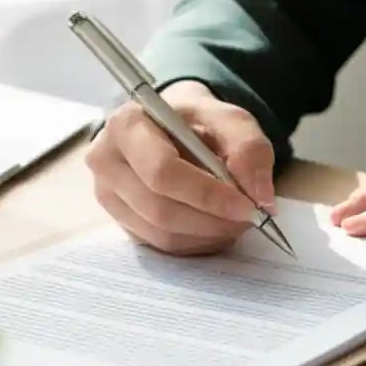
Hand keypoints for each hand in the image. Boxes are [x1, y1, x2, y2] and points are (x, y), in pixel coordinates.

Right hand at [86, 81, 275, 254]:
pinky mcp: (120, 221)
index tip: (247, 206)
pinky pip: (161, 246)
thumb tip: (260, 197)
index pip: (163, 172)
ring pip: (161, 234)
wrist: (169, 127)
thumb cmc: (196, 121)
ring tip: (235, 221)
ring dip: (208, 235)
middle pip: (160, 209)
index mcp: (126, 125)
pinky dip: (197, 242)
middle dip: (212, 220)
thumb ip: (249, 149)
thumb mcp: (229, 120)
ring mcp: (108, 196)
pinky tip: (215, 227)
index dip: (207, 195)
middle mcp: (106, 162)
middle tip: (249, 218)